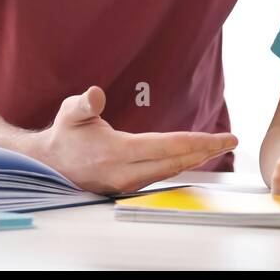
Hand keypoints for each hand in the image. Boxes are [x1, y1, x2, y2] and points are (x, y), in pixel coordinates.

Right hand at [29, 86, 236, 194]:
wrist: (48, 163)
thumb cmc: (64, 134)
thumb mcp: (70, 113)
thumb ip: (84, 104)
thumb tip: (96, 94)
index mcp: (115, 152)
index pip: (166, 147)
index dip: (197, 142)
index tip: (221, 137)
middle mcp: (125, 172)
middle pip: (175, 162)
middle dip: (206, 151)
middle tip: (232, 140)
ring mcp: (127, 182)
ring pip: (171, 170)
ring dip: (197, 159)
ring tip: (219, 146)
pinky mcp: (128, 186)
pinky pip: (162, 174)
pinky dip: (182, 164)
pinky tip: (194, 157)